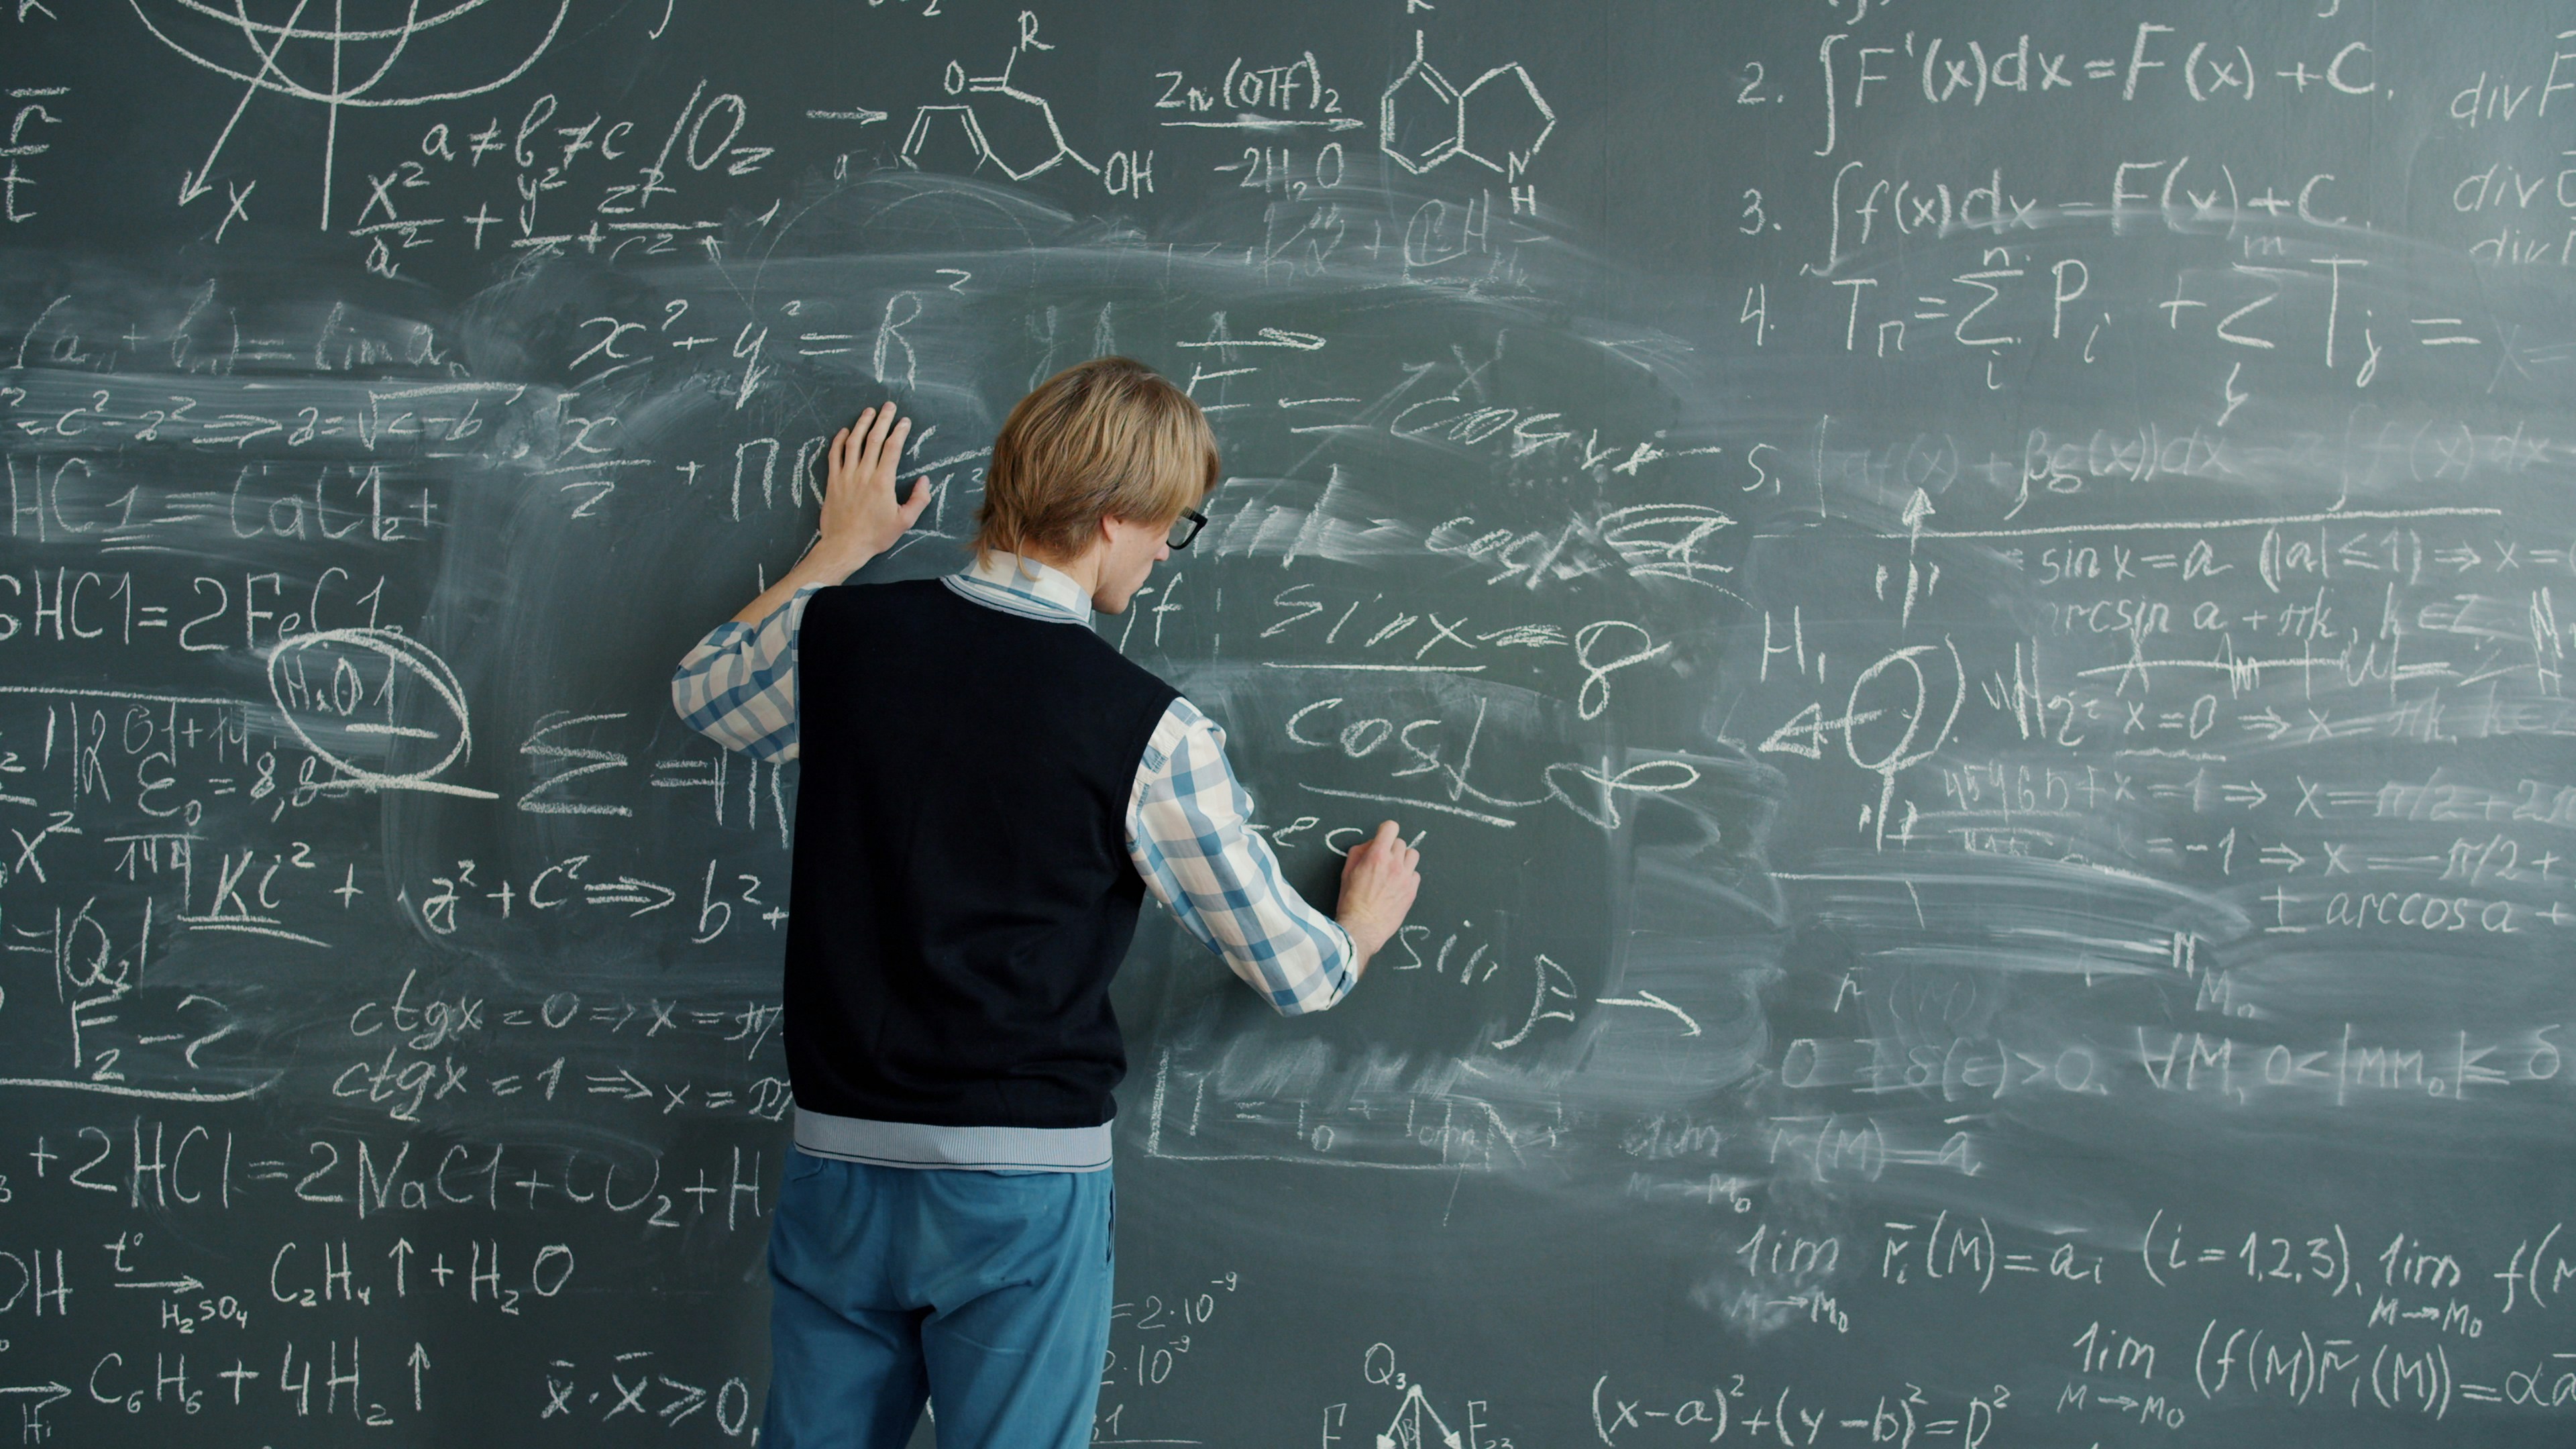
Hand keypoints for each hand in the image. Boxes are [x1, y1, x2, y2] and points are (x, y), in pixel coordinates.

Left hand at [815, 403, 931, 575]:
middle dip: (882, 419)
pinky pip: (835, 455)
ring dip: (861, 424)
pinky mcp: (833, 481)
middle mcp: (863, 474)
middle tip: (888, 406)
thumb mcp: (904, 522)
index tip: (904, 421)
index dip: (899, 431)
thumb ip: (918, 500)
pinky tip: (845, 431)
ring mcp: (846, 475)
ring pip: (853, 443)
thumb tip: (925, 481)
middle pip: (873, 439)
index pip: (892, 448)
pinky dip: (839, 440)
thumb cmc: (875, 535)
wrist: (844, 545)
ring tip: (868, 411)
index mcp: (882, 482)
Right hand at [1335, 820, 1420, 971]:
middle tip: (1382, 861)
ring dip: (1403, 859)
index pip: (1391, 828)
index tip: (1382, 839)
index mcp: (1377, 856)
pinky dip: (1408, 876)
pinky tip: (1397, 885)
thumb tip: (1371, 845)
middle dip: (1391, 848)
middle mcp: (1394, 864)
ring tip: (1393, 871)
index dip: (1385, 831)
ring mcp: (1406, 878)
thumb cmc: (1350, 901)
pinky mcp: (1412, 891)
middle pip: (1401, 842)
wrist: (1362, 927)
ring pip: (1413, 855)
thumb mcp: (1346, 871)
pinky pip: (1416, 874)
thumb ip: (1359, 852)